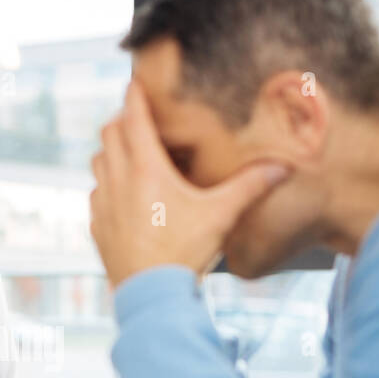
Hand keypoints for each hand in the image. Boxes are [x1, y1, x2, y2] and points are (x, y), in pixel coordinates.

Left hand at [89, 80, 290, 288]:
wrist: (152, 295)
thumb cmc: (183, 252)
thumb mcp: (221, 216)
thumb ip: (250, 187)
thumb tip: (283, 167)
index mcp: (146, 170)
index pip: (133, 119)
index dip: (134, 97)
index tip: (134, 82)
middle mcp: (118, 180)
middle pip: (109, 135)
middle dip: (122, 121)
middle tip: (138, 119)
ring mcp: (104, 204)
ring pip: (99, 162)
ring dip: (112, 151)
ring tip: (131, 153)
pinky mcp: (97, 226)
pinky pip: (96, 194)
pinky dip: (106, 184)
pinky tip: (123, 194)